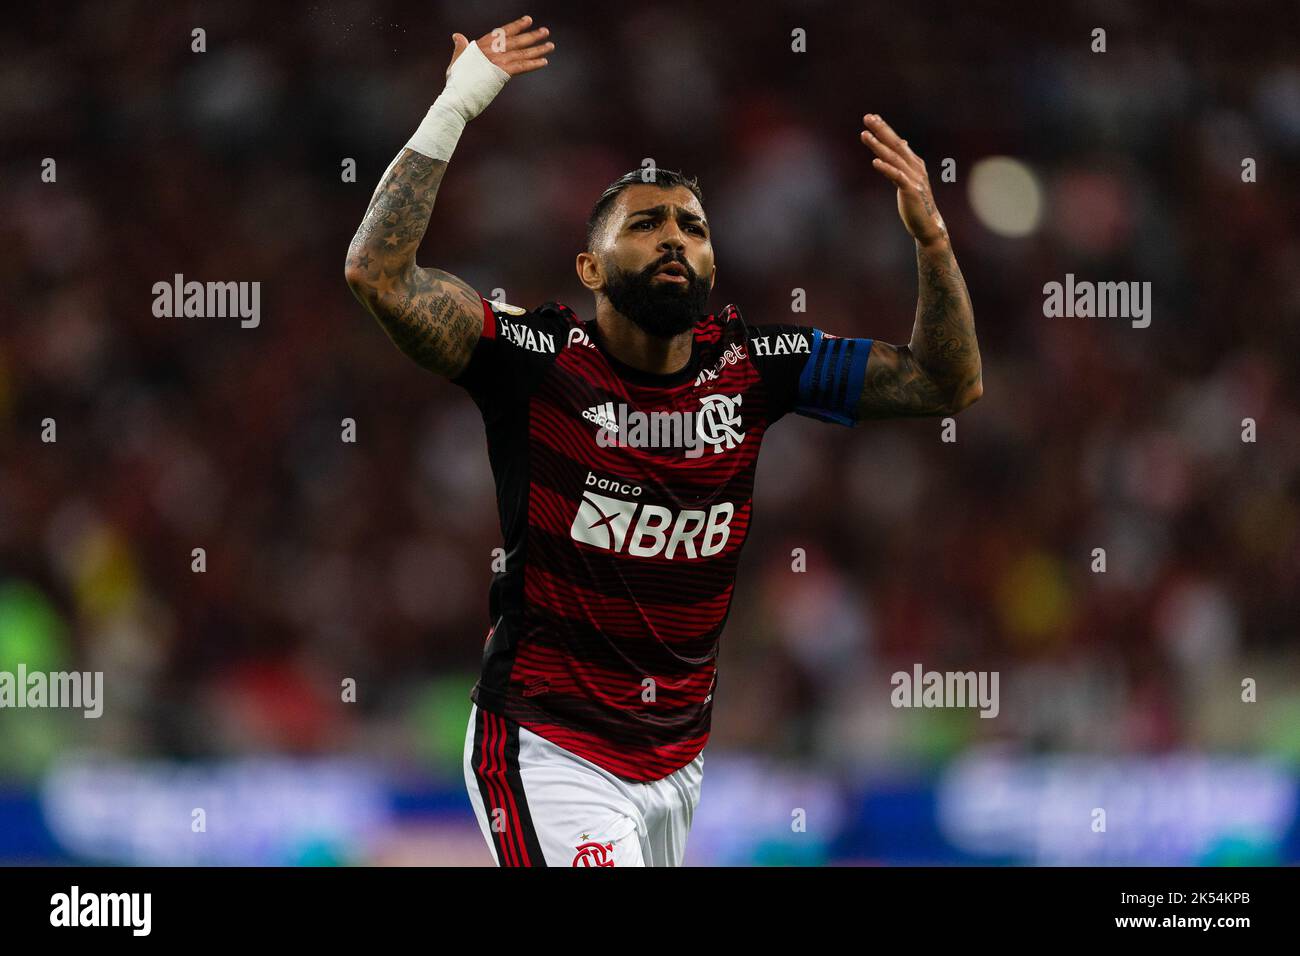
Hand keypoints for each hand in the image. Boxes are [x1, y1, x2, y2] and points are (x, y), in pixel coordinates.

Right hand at [448, 14, 553, 77]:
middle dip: (532, 35)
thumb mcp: (457, 60)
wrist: (457, 96)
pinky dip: (534, 64)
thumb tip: (457, 35)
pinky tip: (544, 61)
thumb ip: (461, 47)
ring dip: (538, 49)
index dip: (517, 26)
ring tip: (550, 45)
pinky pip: (522, 66)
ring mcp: (497, 61)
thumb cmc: (455, 82)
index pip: (502, 32)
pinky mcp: (502, 73)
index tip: (528, 20)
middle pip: (516, 40)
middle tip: (545, 31)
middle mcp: (491, 50)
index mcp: (481, 46)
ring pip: (522, 52)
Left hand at [861, 114, 946, 246]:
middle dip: (881, 130)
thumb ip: (903, 162)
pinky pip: (896, 176)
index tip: (873, 117)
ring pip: (893, 158)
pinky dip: (886, 168)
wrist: (928, 225)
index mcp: (914, 163)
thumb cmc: (916, 203)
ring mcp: (914, 178)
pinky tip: (874, 161)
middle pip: (895, 144)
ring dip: (878, 145)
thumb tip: (901, 143)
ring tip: (864, 135)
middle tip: (867, 117)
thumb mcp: (908, 178)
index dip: (885, 129)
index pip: (897, 142)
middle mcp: (915, 167)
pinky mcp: (911, 190)